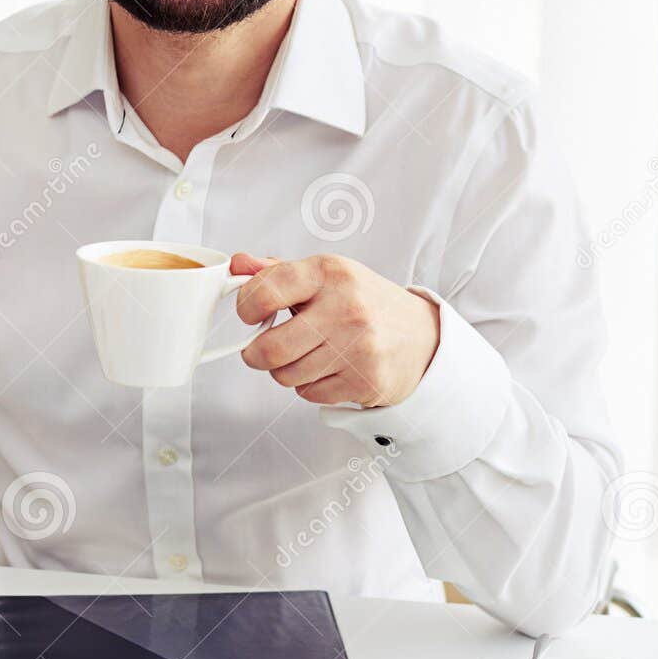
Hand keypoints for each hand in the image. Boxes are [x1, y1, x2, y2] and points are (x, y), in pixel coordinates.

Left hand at [232, 252, 439, 406]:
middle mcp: (345, 308)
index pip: (266, 290)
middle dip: (256, 353)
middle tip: (262, 348)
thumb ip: (277, 272)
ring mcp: (358, 347)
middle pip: (270, 349)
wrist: (421, 336)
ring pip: (286, 376)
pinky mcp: (364, 380)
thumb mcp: (325, 276)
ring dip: (286, 370)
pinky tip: (330, 368)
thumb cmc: (364, 303)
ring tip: (307, 354)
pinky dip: (311, 386)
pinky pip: (309, 394)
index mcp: (330, 273)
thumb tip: (237, 264)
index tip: (250, 314)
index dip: (246, 307)